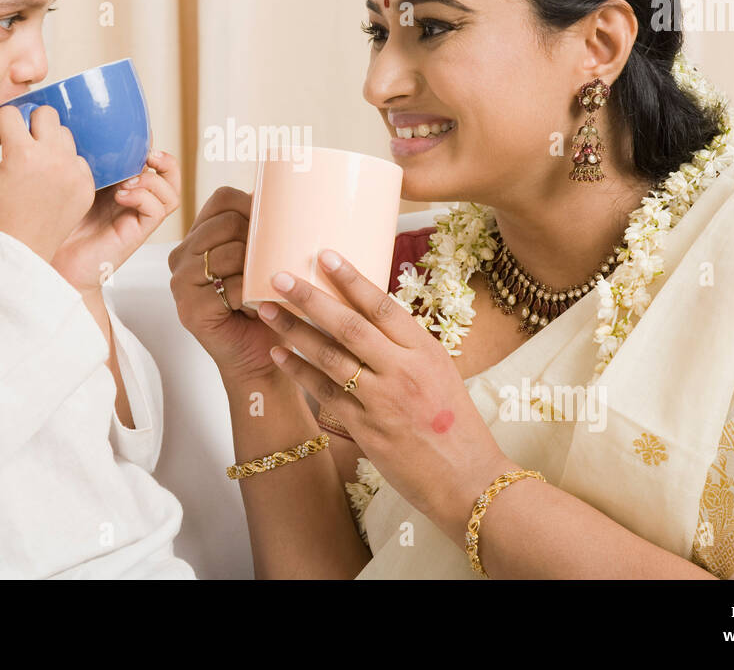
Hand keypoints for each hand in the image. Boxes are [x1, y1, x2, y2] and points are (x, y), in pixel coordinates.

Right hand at [0, 104, 94, 262]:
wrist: (17, 254)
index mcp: (23, 153)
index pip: (10, 113)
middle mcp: (54, 158)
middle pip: (46, 114)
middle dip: (29, 124)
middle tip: (17, 148)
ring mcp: (74, 172)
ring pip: (65, 134)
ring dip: (49, 141)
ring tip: (33, 166)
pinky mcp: (86, 186)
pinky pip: (78, 159)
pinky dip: (64, 164)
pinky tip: (48, 182)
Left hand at [49, 148, 181, 293]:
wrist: (51, 259)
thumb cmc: (55, 222)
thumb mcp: (69, 182)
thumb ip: (82, 161)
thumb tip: (79, 129)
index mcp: (120, 184)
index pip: (150, 161)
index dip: (148, 146)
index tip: (130, 137)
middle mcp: (133, 200)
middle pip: (170, 176)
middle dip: (165, 160)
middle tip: (147, 153)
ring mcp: (137, 217)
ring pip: (171, 193)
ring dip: (154, 180)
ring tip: (129, 180)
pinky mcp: (137, 233)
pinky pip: (158, 210)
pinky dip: (144, 197)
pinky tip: (121, 196)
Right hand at [167, 186, 281, 385]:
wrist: (261, 357)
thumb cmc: (268, 305)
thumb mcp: (266, 258)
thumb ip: (267, 229)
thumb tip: (293, 196)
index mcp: (198, 236)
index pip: (223, 198)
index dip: (253, 206)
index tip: (276, 227)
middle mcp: (182, 255)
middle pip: (228, 222)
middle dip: (260, 243)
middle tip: (273, 268)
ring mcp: (181, 281)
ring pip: (231, 253)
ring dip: (259, 273)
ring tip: (265, 291)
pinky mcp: (189, 308)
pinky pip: (231, 287)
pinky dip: (254, 297)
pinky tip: (257, 308)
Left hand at [258, 249, 511, 541]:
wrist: (467, 479)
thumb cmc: (454, 423)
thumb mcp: (440, 371)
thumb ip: (404, 345)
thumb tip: (365, 314)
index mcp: (425, 350)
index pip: (382, 305)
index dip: (351, 279)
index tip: (325, 255)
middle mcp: (403, 371)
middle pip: (348, 326)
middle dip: (310, 298)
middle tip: (279, 277)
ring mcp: (382, 401)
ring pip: (329, 356)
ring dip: (293, 330)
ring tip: (265, 309)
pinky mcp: (365, 428)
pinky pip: (324, 392)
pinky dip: (298, 370)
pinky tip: (278, 353)